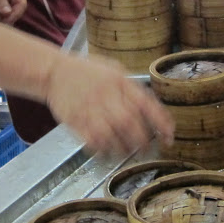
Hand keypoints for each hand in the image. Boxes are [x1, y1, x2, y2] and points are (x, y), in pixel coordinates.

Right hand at [45, 52, 174, 155]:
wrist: (54, 72)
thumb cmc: (87, 71)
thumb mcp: (114, 70)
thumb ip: (131, 88)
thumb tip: (152, 108)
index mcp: (119, 81)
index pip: (146, 103)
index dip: (161, 122)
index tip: (169, 136)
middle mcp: (106, 95)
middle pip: (129, 122)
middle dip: (142, 141)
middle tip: (147, 150)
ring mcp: (89, 108)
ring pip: (111, 134)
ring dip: (123, 148)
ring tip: (128, 152)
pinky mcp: (75, 120)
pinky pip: (91, 140)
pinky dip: (102, 150)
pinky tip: (107, 152)